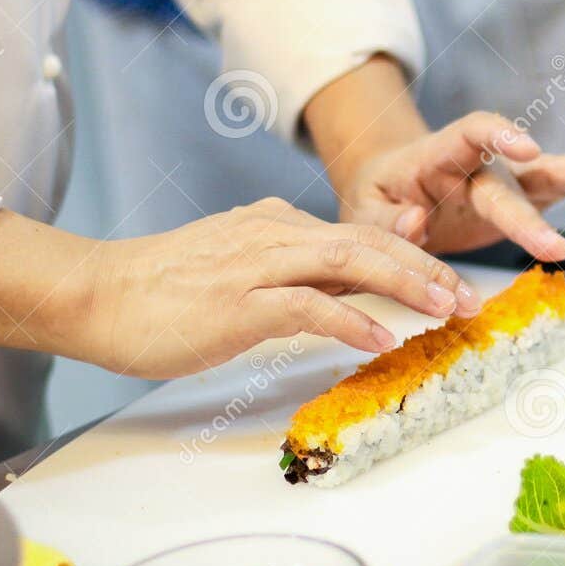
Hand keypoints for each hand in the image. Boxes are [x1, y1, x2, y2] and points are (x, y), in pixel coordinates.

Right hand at [82, 199, 474, 378]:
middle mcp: (274, 235)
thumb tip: (354, 294)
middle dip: (427, 270)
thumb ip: (297, 276)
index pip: (363, 235)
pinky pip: (304, 307)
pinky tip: (382, 338)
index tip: (454, 285)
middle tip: (471, 298)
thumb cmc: (164, 292)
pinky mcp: (235, 303)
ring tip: (446, 309)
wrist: (94, 294)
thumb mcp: (243, 272)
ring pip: (348, 264)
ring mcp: (255, 266)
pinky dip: (349, 321)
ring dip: (404, 286)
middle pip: (369, 243)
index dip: (415, 258)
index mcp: (278, 227)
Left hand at [332, 111, 564, 261]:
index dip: (498, 136)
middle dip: (531, 218)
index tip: (527, 147)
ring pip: (546, 175)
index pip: (468, 134)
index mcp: (435, 156)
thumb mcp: (362, 212)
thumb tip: (416, 222)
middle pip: (509, 183)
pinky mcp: (519, 201)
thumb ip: (385, 220)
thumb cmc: (377, 200)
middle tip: (557, 249)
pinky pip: (555, 191)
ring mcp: (503, 181)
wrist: (392, 195)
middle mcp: (477, 165)